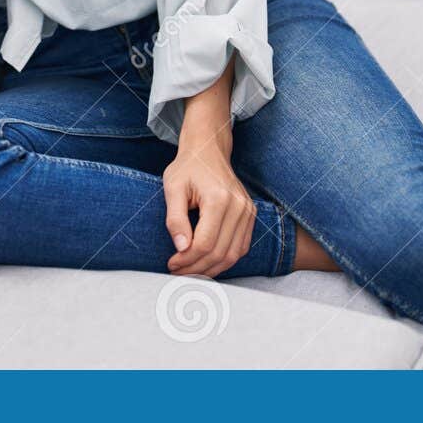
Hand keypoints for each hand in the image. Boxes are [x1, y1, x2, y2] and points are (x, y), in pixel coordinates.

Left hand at [163, 137, 256, 276]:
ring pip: (233, 254)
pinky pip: (241, 247)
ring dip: (211, 268)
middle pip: (220, 253)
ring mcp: (248, 211)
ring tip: (190, 271)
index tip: (171, 263)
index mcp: (219, 199)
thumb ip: (175, 218)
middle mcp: (239, 207)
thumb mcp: (173, 187)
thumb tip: (181, 248)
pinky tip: (207, 262)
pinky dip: (225, 259)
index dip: (187, 260)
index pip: (205, 243)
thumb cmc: (188, 167)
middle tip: (178, 271)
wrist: (209, 150)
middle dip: (197, 268)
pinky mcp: (250, 215)